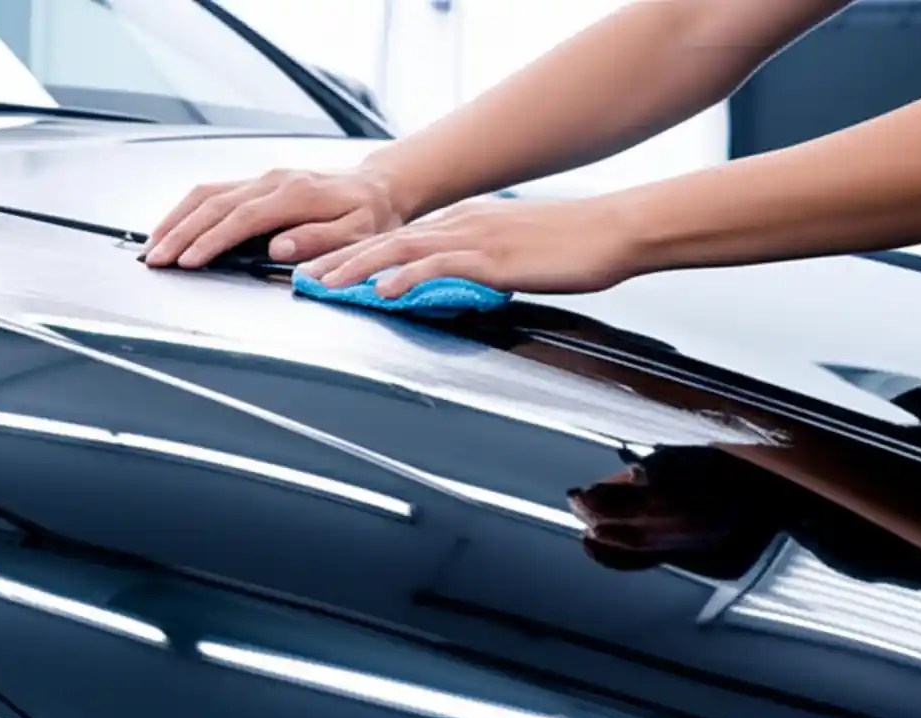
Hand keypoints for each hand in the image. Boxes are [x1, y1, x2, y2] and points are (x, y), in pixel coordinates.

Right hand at [142, 167, 405, 267]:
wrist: (378, 185)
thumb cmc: (370, 215)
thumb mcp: (358, 233)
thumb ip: (318, 239)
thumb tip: (279, 249)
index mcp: (296, 194)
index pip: (243, 218)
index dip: (212, 240)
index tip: (188, 260)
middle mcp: (274, 181)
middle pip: (214, 204)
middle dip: (180, 233)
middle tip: (155, 259)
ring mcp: (263, 178)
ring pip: (207, 193)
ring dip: (176, 219)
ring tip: (152, 245)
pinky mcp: (258, 182)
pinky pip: (214, 191)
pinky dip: (188, 210)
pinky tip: (173, 227)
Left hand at [299, 197, 636, 296]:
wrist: (615, 230)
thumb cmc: (575, 246)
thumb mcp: (518, 255)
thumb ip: (483, 267)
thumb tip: (461, 287)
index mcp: (467, 224)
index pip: (401, 238)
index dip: (358, 253)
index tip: (327, 268)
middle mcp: (463, 225)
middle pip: (388, 241)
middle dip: (341, 259)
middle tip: (305, 276)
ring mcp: (477, 239)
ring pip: (403, 250)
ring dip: (359, 267)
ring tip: (326, 284)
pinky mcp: (496, 259)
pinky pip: (442, 267)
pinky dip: (407, 277)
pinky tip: (384, 291)